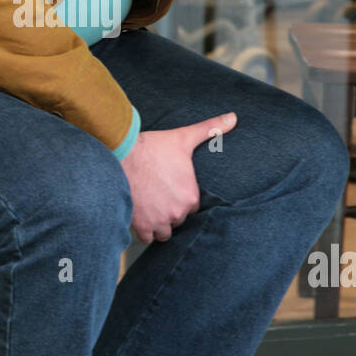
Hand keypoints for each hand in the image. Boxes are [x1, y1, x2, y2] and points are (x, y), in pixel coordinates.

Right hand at [120, 112, 237, 242]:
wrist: (122, 156)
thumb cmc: (152, 147)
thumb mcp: (184, 137)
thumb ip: (210, 129)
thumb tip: (233, 117)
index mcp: (190, 196)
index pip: (193, 207)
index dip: (183, 199)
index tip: (173, 190)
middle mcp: (177, 212)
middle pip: (179, 220)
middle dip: (172, 212)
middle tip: (161, 197)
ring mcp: (159, 221)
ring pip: (165, 233)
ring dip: (160, 225)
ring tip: (153, 209)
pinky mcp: (142, 226)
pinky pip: (148, 238)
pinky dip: (145, 231)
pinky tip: (141, 217)